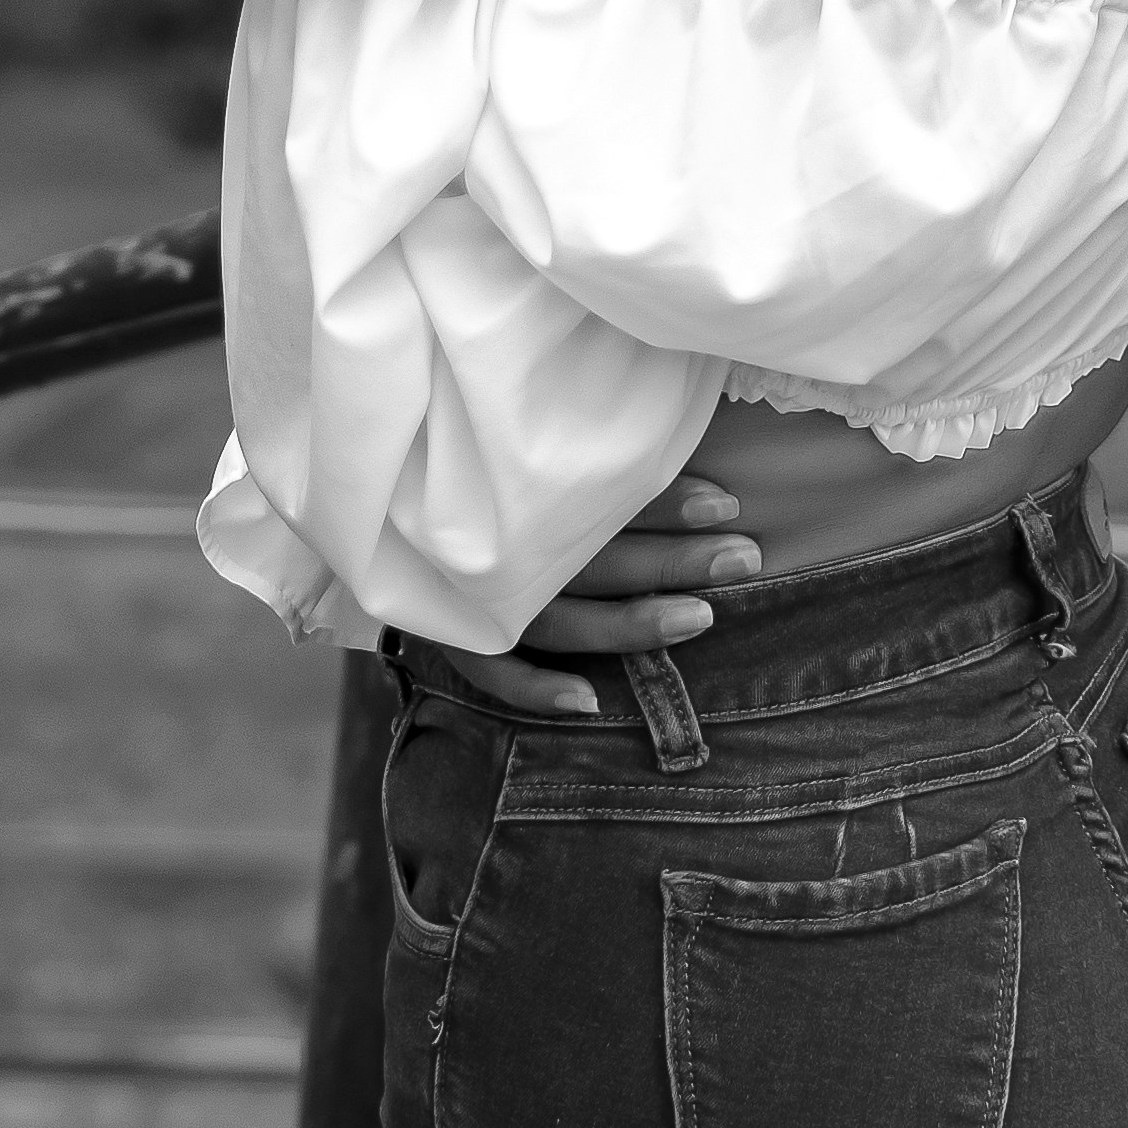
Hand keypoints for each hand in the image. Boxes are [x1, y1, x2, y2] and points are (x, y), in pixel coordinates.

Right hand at [412, 476, 762, 720]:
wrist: (382, 492)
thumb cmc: (483, 468)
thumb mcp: (529, 443)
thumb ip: (590, 447)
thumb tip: (673, 426)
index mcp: (524, 491)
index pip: (602, 498)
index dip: (667, 502)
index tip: (727, 503)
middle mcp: (504, 545)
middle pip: (595, 559)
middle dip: (672, 559)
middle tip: (744, 557)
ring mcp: (476, 595)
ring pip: (562, 618)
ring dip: (630, 624)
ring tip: (701, 618)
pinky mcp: (450, 632)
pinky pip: (492, 671)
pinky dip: (534, 688)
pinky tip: (590, 702)